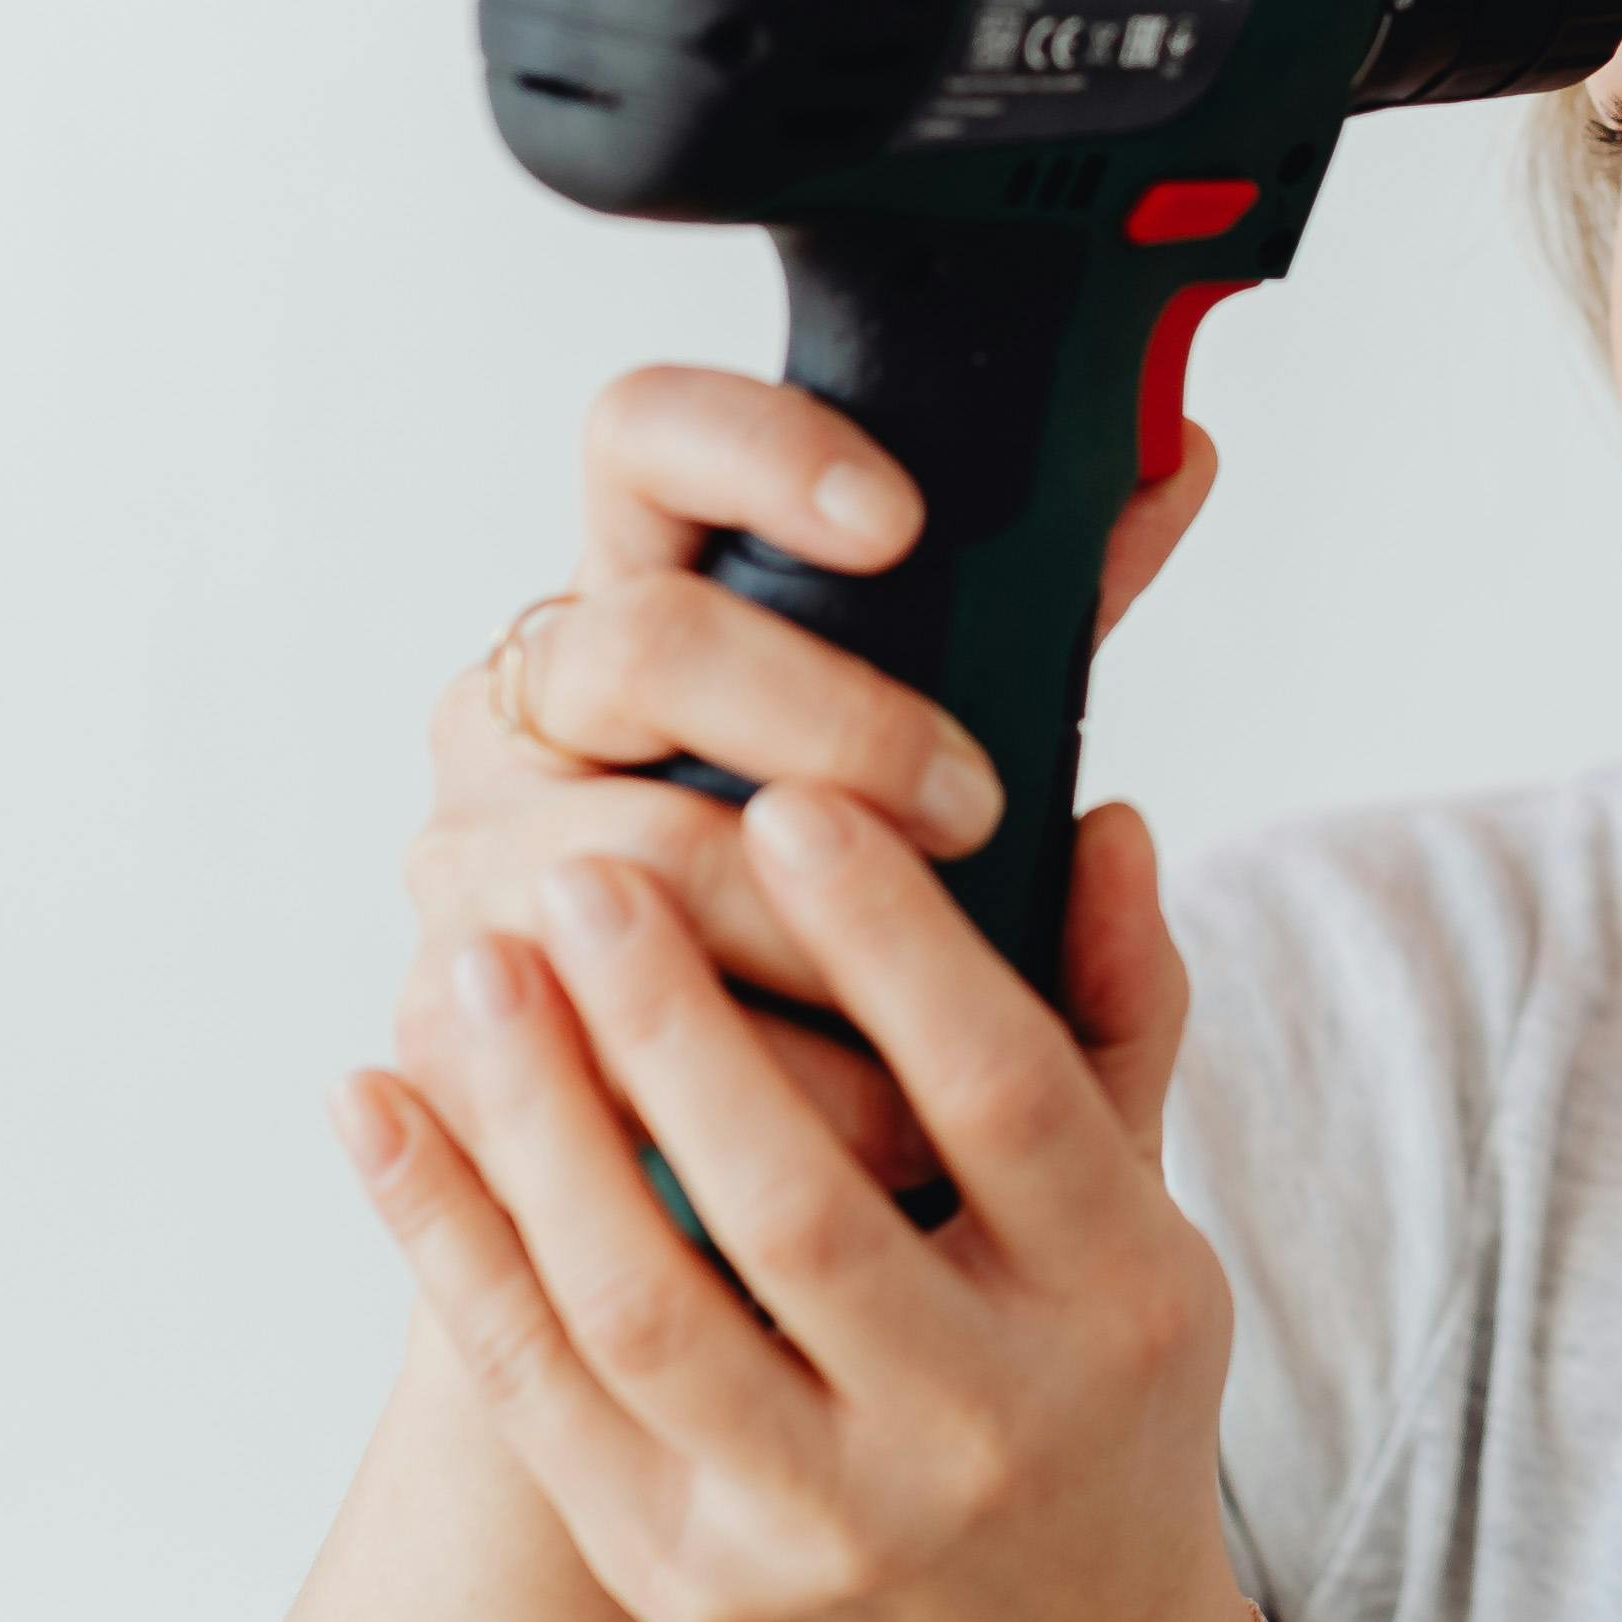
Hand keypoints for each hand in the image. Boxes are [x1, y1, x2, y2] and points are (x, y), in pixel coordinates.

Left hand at [339, 787, 1250, 1621]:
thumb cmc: (1094, 1402)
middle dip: (680, 1027)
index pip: (1005, 1097)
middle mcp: (982, 1429)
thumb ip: (1116, 1016)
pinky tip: (379, 1107)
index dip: (899, 949)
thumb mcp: (1149, 1225)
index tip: (797, 801)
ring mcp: (828, 1527)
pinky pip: (541, 1392)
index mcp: (1120, 1304)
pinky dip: (446, 1243)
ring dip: (537, 1125)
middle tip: (585, 871)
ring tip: (469, 965)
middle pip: (806, 1206)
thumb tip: (1094, 814)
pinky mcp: (690, 1589)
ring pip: (645, 1305)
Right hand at [404, 367, 1217, 1189]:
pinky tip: (868, 1116)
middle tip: (973, 808)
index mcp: (633, 600)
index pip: (646, 437)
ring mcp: (464, 852)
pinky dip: (759, 1076)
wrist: (739, 1184)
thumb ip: (1045, 618)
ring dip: (811, 936)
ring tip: (946, 1006)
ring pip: (630, 850)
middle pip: (645, 640)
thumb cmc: (855, 933)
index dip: (759, 455)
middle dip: (835, 723)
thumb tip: (1179, 454)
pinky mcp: (441, 1012)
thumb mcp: (957, 773)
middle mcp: (521, 708)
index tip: (900, 522)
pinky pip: (594, 1025)